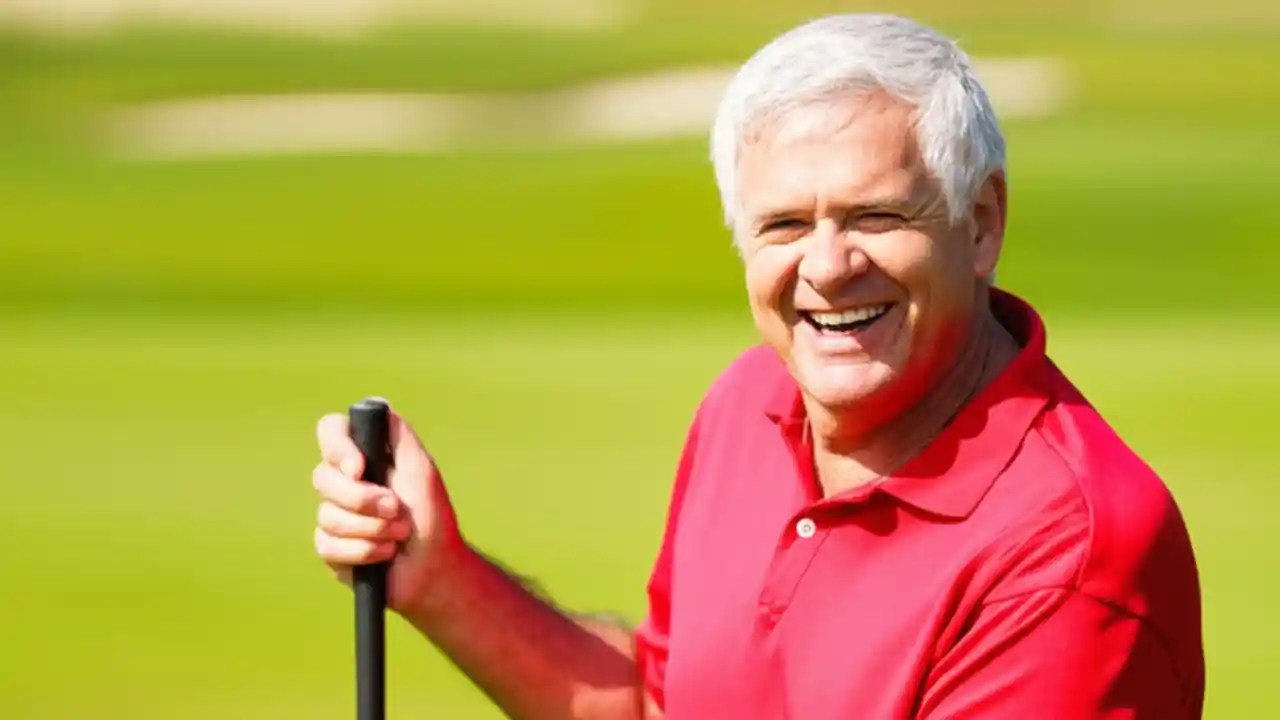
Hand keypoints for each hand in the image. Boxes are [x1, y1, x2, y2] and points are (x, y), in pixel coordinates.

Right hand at [312, 405, 463, 613]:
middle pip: (323, 477)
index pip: (330, 431)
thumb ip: (399, 435)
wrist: (434, 567)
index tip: (360, 468)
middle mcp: (343, 482)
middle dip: (364, 499)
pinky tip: (384, 554)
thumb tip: (376, 406)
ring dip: (371, 529)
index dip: (338, 447)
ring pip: (327, 515)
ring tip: (399, 535)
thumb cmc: (431, 516)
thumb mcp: (420, 469)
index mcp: (363, 457)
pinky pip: (327, 544)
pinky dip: (363, 551)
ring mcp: (333, 515)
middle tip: (397, 509)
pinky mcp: (330, 547)